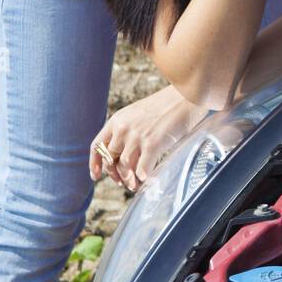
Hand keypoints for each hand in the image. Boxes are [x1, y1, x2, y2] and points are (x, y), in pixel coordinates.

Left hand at [90, 85, 209, 189]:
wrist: (187, 96)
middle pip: (110, 159)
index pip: (97, 146)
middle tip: (123, 182)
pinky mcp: (153, 144)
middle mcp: (124, 129)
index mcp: (117, 120)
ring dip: (129, 180)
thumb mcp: (138, 113)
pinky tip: (147, 180)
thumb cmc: (167, 106)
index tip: (96, 176)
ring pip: (125, 167)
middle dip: (115, 174)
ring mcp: (137, 136)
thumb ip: (127, 129)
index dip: (95, 163)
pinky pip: (142, 169)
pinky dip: (143, 178)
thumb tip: (123, 153)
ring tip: (135, 185)